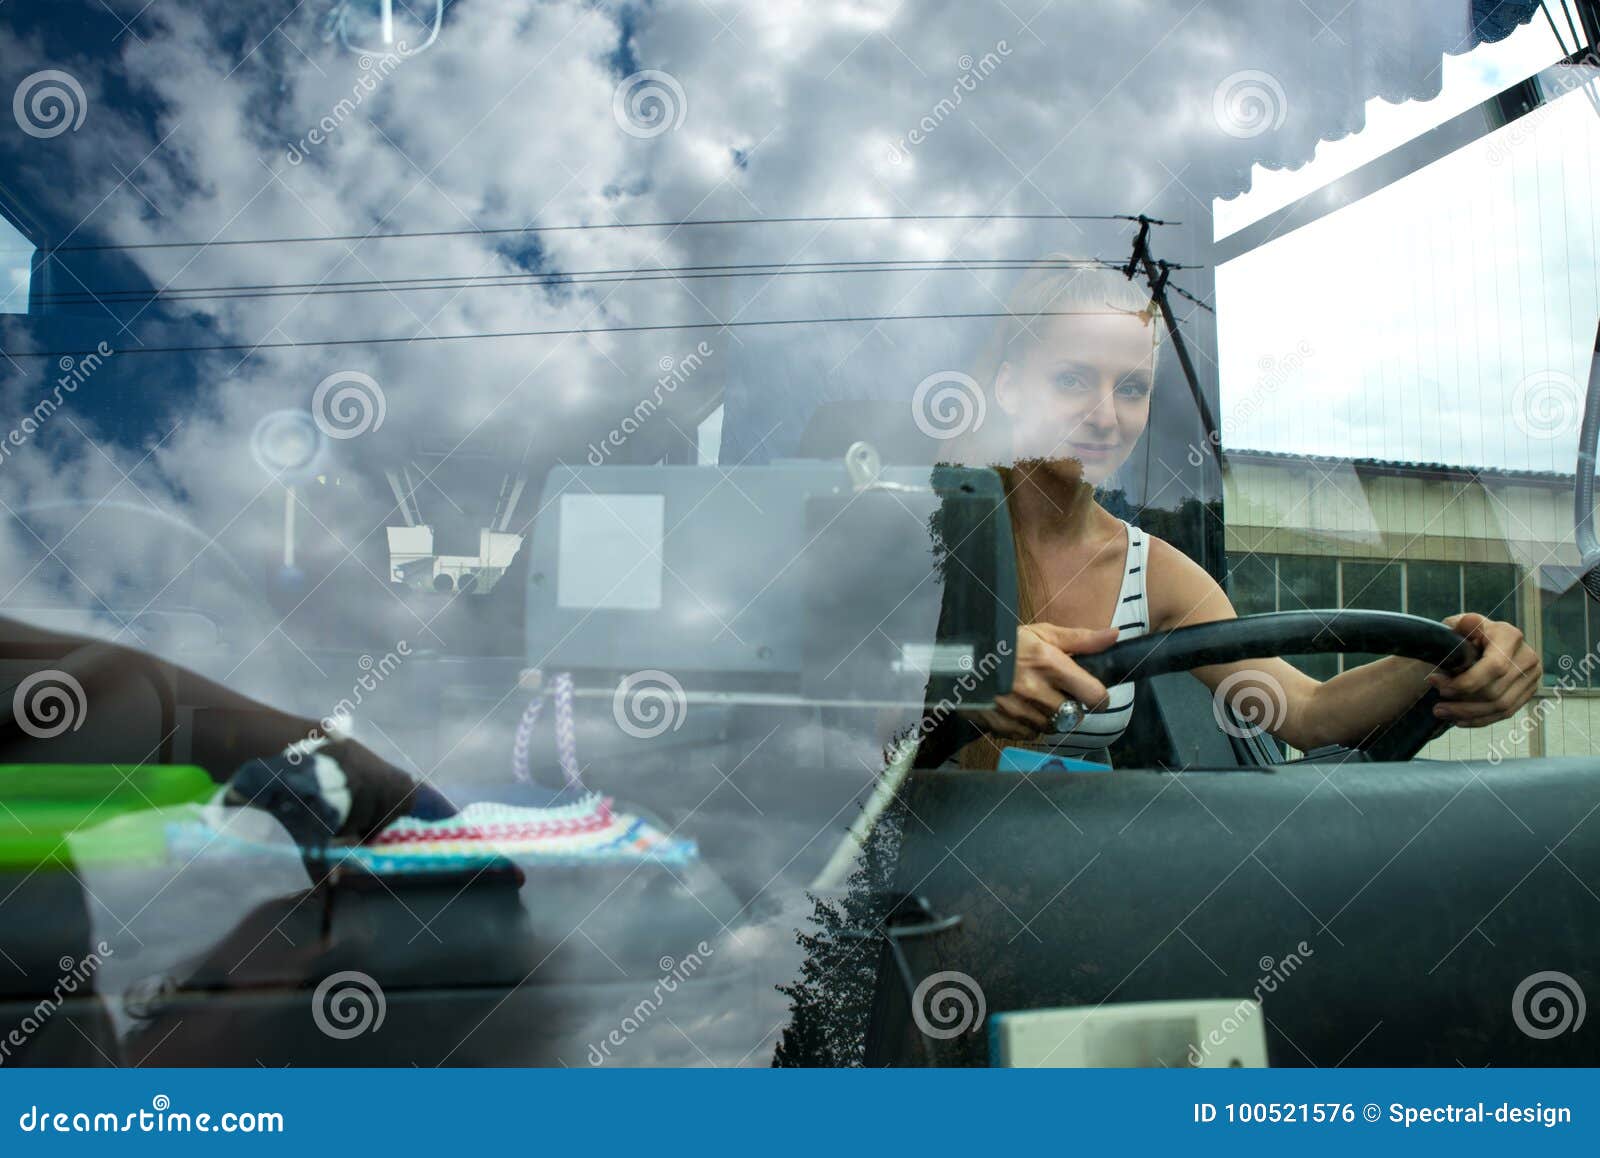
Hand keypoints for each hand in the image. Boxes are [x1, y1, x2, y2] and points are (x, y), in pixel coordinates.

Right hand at [968, 622, 1118, 739]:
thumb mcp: (1042, 634)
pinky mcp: (1001, 724)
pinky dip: (1028, 725)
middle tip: (1058, 693)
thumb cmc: (1005, 643)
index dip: (1098, 697)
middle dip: (1071, 707)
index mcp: (1049, 663)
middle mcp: (1034, 689)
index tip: (1092, 694)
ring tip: (1035, 698)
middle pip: (1074, 716)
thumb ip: (1081, 639)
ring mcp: (1016, 710)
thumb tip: (1114, 636)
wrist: (959, 657)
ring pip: (1051, 727)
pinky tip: (1019, 708)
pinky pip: (1028, 735)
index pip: (1094, 695)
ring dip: (1049, 717)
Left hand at [1428, 613, 1541, 727]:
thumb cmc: (1464, 634)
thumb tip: (1466, 625)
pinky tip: (1458, 719)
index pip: (1494, 667)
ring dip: (1467, 714)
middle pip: (1495, 691)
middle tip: (1436, 704)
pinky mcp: (1528, 692)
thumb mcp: (1458, 625)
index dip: (1464, 681)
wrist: (1482, 641)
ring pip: (1501, 706)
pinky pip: (1505, 713)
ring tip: (1441, 712)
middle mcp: (1527, 656)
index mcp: (1509, 636)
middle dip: (1461, 701)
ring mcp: (1531, 676)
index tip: (1434, 682)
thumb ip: (1460, 626)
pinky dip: (1480, 719)